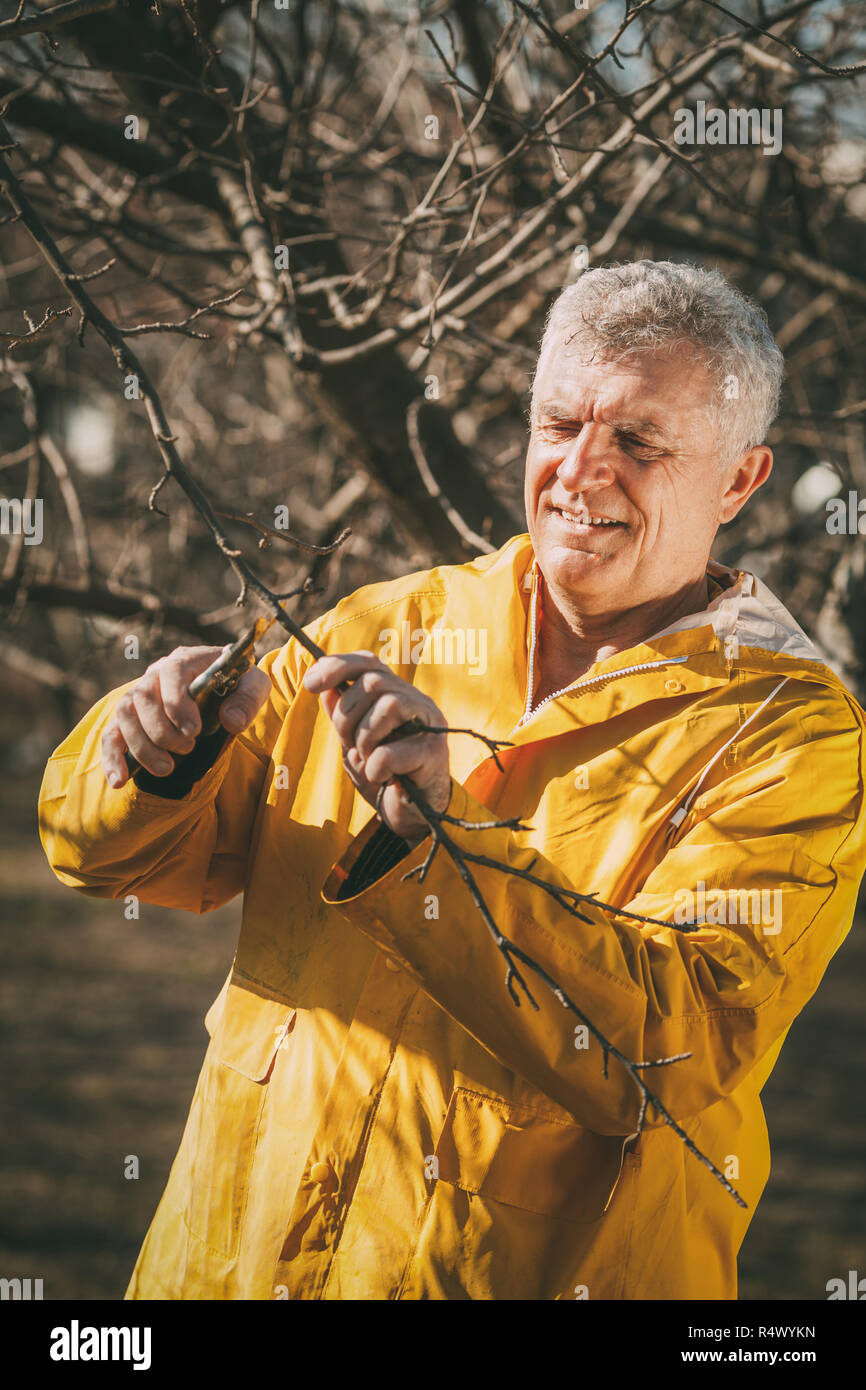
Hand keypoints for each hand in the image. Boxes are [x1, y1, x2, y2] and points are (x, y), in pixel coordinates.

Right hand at [102, 645, 270, 788]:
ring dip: (142, 745)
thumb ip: (248, 701)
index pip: (172, 672)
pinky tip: (120, 781)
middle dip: (162, 730)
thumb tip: (231, 721)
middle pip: (143, 697)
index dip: (177, 702)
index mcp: (186, 660)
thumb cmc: (237, 684)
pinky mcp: (129, 719)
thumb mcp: (254, 686)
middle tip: (186, 748)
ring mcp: (138, 694)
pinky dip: (113, 758)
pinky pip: (111, 735)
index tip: (193, 730)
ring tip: (166, 768)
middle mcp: (156, 673)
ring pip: (124, 715)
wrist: (223, 687)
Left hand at [303, 651, 450, 842]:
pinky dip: (375, 768)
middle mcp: (417, 702)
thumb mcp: (356, 742)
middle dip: (347, 716)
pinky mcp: (433, 754)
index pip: (368, 662)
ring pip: (387, 707)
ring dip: (364, 740)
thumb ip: (343, 715)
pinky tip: (382, 778)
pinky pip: (390, 752)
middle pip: (373, 683)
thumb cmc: (386, 775)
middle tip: (350, 744)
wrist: (414, 814)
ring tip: (369, 761)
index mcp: (398, 694)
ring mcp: (430, 725)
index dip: (337, 666)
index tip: (310, 685)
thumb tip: (324, 687)